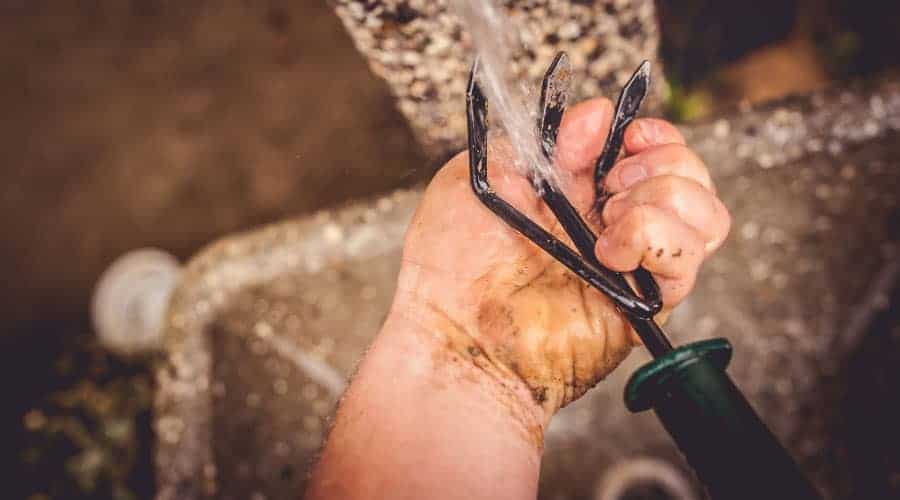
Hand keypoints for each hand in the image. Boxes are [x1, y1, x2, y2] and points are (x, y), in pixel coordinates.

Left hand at [391, 97, 730, 422]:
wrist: (453, 330)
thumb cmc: (451, 260)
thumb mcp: (485, 172)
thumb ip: (544, 137)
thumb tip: (599, 114)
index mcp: (579, 192)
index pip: (651, 152)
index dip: (652, 135)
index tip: (628, 136)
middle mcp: (613, 226)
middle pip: (691, 177)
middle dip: (662, 162)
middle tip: (610, 184)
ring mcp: (633, 265)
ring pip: (706, 215)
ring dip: (663, 200)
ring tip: (609, 223)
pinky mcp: (644, 303)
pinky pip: (686, 260)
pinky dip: (655, 240)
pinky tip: (609, 251)